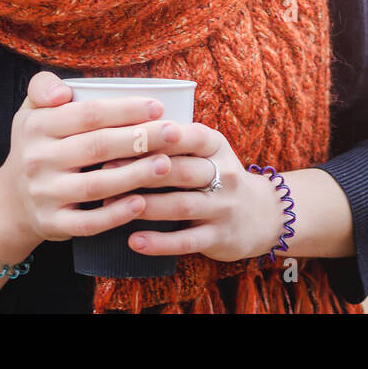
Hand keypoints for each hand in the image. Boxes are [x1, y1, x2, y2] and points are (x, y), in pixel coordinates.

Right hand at [0, 71, 191, 245]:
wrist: (10, 200)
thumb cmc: (36, 146)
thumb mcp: (31, 111)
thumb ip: (43, 87)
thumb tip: (64, 90)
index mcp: (37, 126)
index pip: (87, 114)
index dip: (125, 110)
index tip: (158, 107)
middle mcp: (37, 160)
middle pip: (97, 147)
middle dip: (140, 138)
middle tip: (175, 133)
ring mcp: (44, 194)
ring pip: (96, 185)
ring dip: (135, 175)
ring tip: (166, 164)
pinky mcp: (52, 223)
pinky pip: (88, 222)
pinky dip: (116, 214)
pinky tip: (141, 202)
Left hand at [98, 121, 286, 263]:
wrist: (265, 215)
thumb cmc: (217, 177)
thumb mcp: (207, 151)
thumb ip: (172, 140)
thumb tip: (118, 126)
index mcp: (216, 146)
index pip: (187, 135)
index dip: (154, 135)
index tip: (118, 135)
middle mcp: (223, 174)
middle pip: (180, 169)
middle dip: (140, 169)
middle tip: (103, 171)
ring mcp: (223, 208)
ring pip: (181, 204)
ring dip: (144, 205)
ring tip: (110, 204)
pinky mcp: (219, 237)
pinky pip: (186, 240)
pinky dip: (159, 242)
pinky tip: (134, 241)